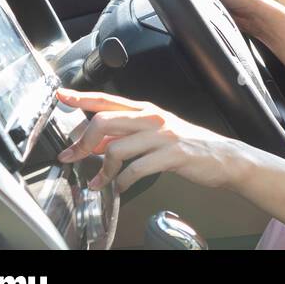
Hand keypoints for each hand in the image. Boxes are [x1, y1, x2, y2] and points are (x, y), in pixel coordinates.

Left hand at [55, 88, 247, 192]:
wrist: (223, 157)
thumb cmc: (188, 145)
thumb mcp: (154, 134)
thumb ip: (124, 135)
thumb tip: (93, 143)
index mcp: (146, 110)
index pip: (107, 99)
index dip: (81, 97)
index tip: (61, 96)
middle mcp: (152, 118)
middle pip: (104, 120)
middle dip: (82, 141)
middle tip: (71, 158)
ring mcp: (162, 135)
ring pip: (116, 147)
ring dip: (101, 170)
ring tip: (98, 182)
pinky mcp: (171, 154)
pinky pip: (135, 169)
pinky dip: (121, 182)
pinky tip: (119, 188)